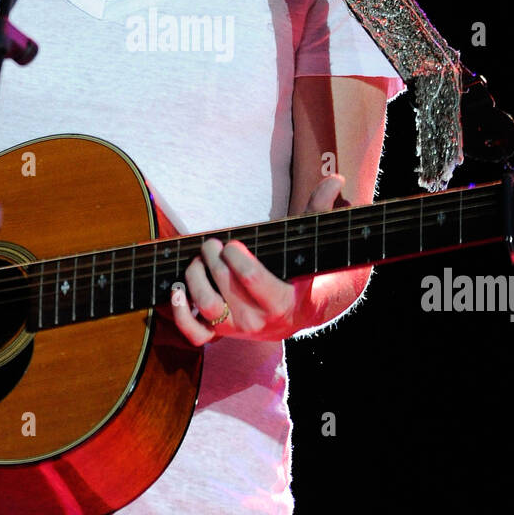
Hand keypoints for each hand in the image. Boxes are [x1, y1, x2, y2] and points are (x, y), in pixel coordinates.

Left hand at [166, 174, 350, 345]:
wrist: (291, 316)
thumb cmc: (295, 272)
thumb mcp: (306, 245)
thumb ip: (318, 211)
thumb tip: (336, 179)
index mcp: (281, 300)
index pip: (252, 280)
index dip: (236, 258)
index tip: (232, 243)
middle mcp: (257, 319)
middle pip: (224, 285)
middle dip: (212, 258)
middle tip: (212, 243)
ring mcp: (236, 329)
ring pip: (206, 305)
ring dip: (194, 277)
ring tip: (198, 260)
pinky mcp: (219, 335)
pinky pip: (193, 333)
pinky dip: (178, 313)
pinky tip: (177, 290)